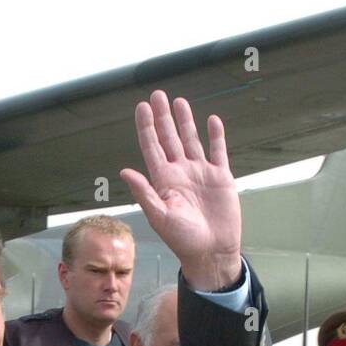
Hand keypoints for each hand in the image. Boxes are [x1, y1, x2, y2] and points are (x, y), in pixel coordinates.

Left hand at [120, 91, 241, 290]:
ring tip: (179, 102)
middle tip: (158, 95)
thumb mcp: (160, 216)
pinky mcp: (220, 177)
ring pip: (191, 140)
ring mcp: (200, 173)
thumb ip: (144, 192)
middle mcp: (180, 173)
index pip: (152, 148)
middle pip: (169, 138)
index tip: (142, 107)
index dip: (146, 127)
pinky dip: (216, 136)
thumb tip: (124, 171)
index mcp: (163, 181)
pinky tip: (211, 120)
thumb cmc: (183, 239)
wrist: (211, 251)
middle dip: (163, 117)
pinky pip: (218, 151)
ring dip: (185, 121)